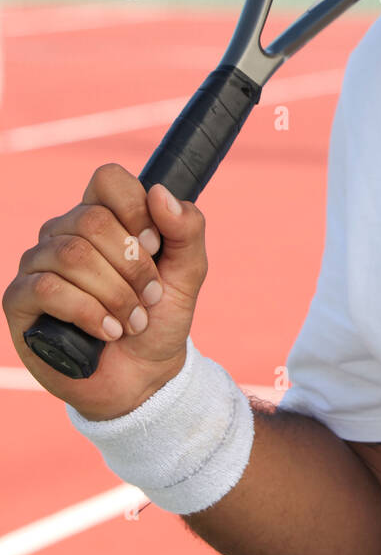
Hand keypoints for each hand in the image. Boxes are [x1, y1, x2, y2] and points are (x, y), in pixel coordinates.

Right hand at [3, 163, 208, 419]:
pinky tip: (108, 332)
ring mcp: (37, 264)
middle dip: (132, 266)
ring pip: (72, 255)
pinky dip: (88, 312)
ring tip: (132, 321)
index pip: (107, 179)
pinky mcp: (19, 300)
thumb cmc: (159, 317)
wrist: (143, 375)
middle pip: (93, 221)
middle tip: (149, 297)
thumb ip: (187, 229)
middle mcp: (64, 232)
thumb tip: (159, 192)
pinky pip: (47, 288)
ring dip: (115, 294)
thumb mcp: (188, 272)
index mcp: (102, 215)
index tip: (155, 247)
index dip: (135, 209)